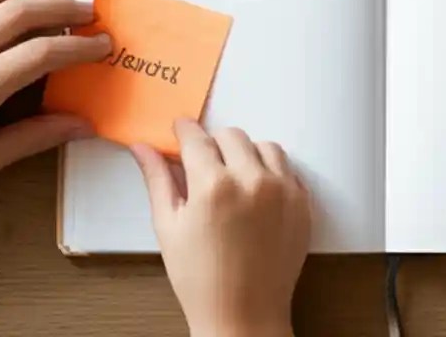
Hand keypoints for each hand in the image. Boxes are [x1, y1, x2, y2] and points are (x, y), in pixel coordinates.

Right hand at [133, 121, 310, 336]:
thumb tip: (142, 147)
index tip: (180, 130)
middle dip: (213, 144)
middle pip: (232, 135)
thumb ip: (158, 180)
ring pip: (264, 146)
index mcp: (213, 185)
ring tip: (232, 179)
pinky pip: (287, 169)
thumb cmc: (200, 279)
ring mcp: (283, 190)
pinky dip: (271, 171)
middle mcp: (252, 180)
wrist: (243, 315)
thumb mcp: (168, 227)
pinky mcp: (303, 203)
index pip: (197, 138)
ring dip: (246, 153)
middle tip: (203, 165)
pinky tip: (256, 192)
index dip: (184, 131)